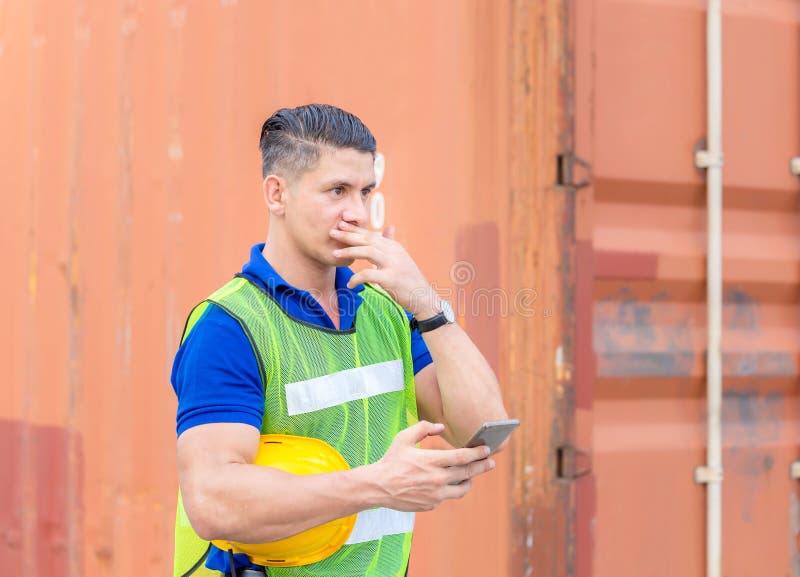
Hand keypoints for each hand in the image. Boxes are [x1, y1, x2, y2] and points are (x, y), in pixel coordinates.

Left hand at [330, 222, 438, 318]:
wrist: (423, 297)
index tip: (340, 224)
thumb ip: (391, 243)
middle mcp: (394, 252)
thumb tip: (389, 227)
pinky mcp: (391, 278)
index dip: (355, 229)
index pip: (371, 234)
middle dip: (348, 235)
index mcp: (394, 246)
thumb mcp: (400, 258)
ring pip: (368, 251)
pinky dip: (357, 278)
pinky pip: (369, 274)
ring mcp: (393, 264)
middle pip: (368, 239)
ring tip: (335, 254)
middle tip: (332, 232)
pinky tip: (350, 284)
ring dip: (350, 251)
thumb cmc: (408, 279)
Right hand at [369, 421, 494, 511]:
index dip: (477, 453)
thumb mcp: (404, 438)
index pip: (462, 457)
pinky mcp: (431, 504)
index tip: (487, 449)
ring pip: (462, 489)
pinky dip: (452, 488)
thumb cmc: (392, 460)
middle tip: (491, 462)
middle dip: (482, 466)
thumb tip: (440, 427)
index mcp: (431, 461)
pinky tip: (450, 483)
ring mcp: (435, 494)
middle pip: (467, 472)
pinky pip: (447, 496)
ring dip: (470, 480)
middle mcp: (436, 478)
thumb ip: (423, 429)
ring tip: (473, 475)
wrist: (378, 486)